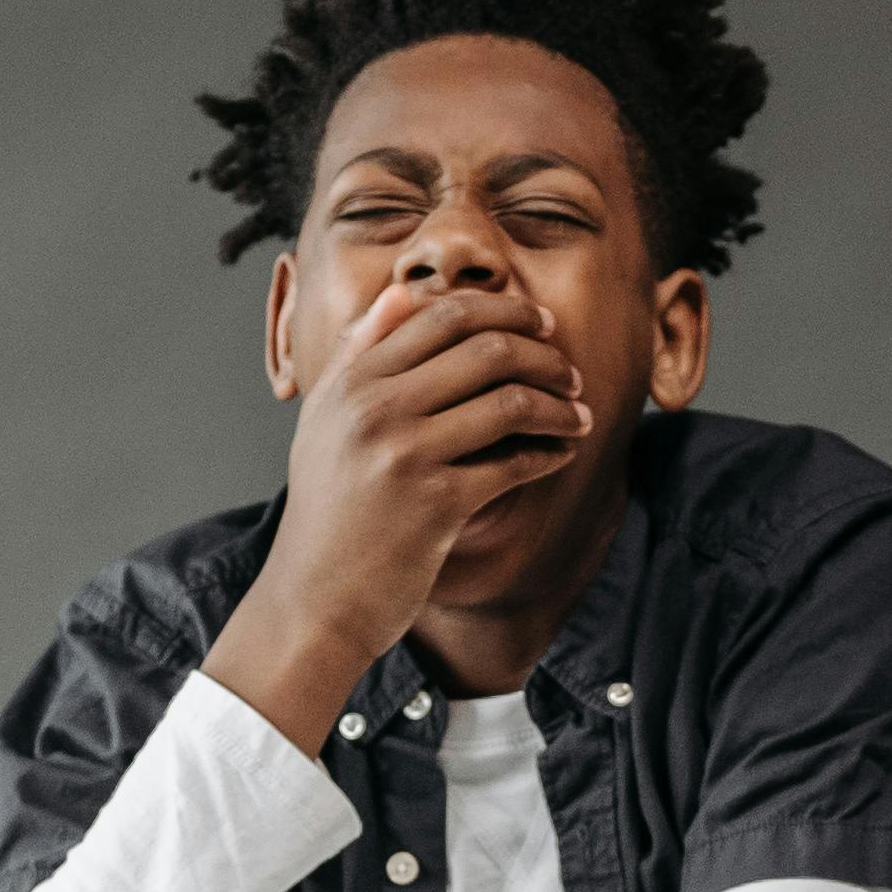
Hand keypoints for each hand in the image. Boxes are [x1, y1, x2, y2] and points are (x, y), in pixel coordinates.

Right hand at [208, 270, 586, 754]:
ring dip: (558, 406)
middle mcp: (375, 407)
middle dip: (544, 356)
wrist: (314, 597)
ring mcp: (405, 454)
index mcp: (352, 380)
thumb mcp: (325, 422)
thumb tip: (402, 294)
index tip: (540, 323)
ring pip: (509, 402)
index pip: (443, 315)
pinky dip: (549, 454)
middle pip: (486, 349)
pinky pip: (513, 463)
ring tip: (578, 416)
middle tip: (571, 373)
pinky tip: (561, 455)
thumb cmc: (328, 510)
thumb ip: (357, 354)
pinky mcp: (435, 504)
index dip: (505, 310)